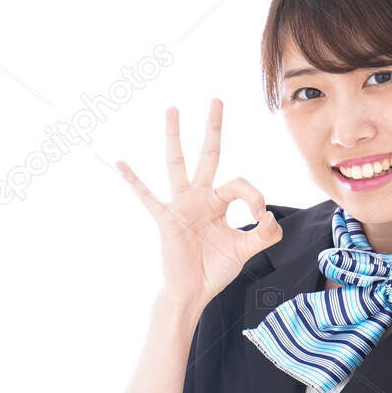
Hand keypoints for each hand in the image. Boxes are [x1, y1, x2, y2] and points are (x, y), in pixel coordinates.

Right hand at [116, 99, 283, 313]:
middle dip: (213, 128)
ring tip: (172, 109)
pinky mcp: (166, 219)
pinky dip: (133, 180)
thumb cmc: (215, 269)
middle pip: (208, 155)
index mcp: (220, 202)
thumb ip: (265, 234)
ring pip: (177, 164)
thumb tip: (270, 218)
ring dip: (174, 136)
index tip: (261, 219)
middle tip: (217, 100)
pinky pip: (147, 196)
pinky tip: (120, 163)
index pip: (241, 184)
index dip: (255, 198)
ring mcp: (181, 205)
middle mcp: (200, 197)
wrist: (193, 293)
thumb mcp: (246, 250)